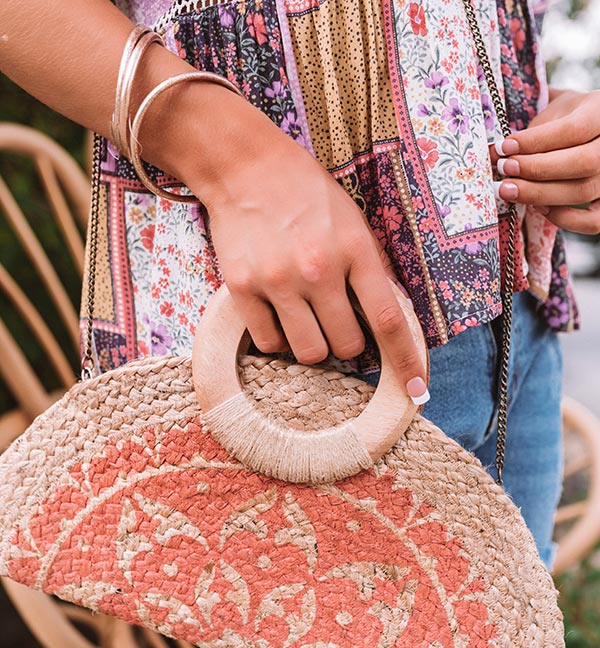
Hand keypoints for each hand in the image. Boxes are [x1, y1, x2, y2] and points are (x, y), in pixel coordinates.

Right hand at [187, 104, 428, 402]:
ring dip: (313, 346)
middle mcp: (318, 269)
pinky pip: (269, 342)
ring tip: (306, 320)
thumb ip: (369, 270)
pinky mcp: (242, 288)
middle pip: (346, 346)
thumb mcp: (352, 223)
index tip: (415, 391)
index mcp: (355, 250)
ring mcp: (278, 280)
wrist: (245, 166)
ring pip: (309, 353)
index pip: (388, 320)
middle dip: (347, 344)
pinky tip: (278, 314)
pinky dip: (278, 339)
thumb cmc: (306, 195)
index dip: (405, 360)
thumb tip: (387, 321)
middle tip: (335, 322)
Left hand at [489, 89, 599, 233]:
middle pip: (582, 163)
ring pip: (583, 191)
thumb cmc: (566, 121)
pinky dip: (564, 219)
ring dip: (540, 194)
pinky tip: (539, 208)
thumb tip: (495, 153)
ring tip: (511, 190)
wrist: (589, 131)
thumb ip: (531, 132)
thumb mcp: (554, 113)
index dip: (535, 141)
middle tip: (504, 171)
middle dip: (536, 170)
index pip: (573, 130)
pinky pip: (593, 221)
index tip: (504, 147)